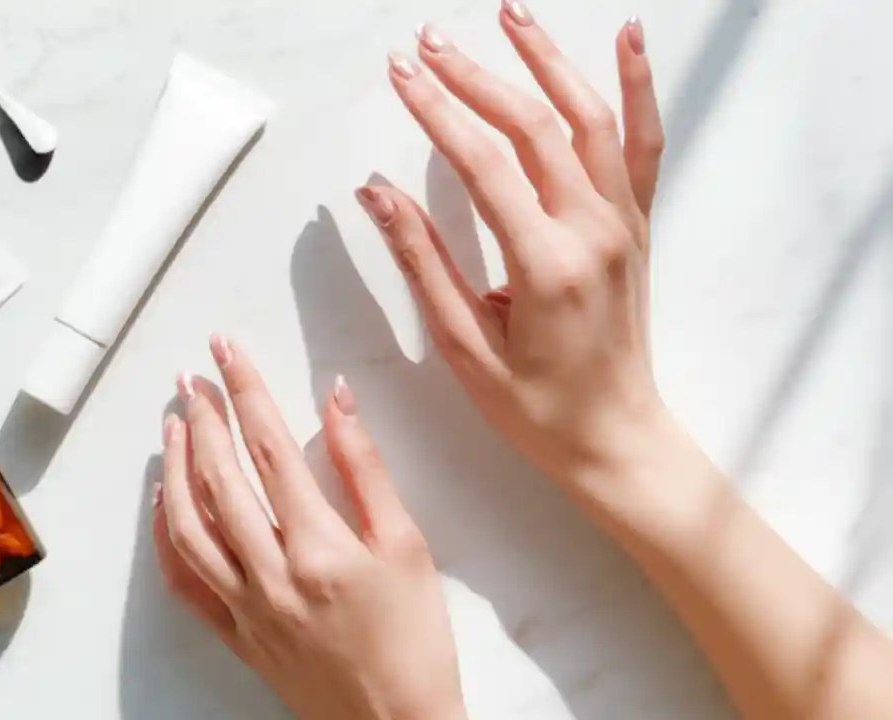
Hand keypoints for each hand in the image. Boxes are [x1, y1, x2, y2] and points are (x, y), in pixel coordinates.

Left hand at [153, 335, 465, 719]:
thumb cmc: (416, 643)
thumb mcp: (407, 546)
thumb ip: (365, 469)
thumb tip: (337, 400)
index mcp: (320, 548)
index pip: (269, 448)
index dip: (244, 391)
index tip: (225, 352)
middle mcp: (272, 575)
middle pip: (220, 479)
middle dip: (201, 419)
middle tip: (191, 379)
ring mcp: (246, 608)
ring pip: (189, 526)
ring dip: (173, 469)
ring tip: (171, 427)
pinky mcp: (236, 635)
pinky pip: (184, 583)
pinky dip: (166, 538)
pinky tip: (164, 505)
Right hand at [356, 8, 665, 495]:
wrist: (615, 438)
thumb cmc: (537, 408)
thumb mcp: (463, 346)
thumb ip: (423, 261)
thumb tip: (378, 194)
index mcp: (546, 265)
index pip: (484, 165)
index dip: (436, 114)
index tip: (400, 75)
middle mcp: (594, 232)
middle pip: (533, 127)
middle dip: (475, 77)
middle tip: (428, 43)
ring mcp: (623, 224)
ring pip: (590, 119)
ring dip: (548, 61)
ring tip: (509, 14)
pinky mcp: (636, 226)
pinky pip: (642, 144)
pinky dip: (637, 87)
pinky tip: (629, 38)